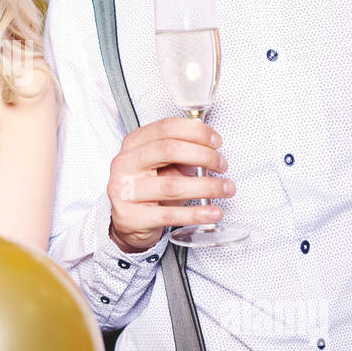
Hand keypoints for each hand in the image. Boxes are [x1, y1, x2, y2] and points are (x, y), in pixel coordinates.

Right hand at [106, 116, 234, 252]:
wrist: (125, 222)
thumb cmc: (147, 188)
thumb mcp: (160, 164)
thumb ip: (181, 154)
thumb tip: (210, 151)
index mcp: (133, 144)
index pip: (166, 128)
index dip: (196, 132)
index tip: (216, 141)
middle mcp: (125, 164)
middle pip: (168, 150)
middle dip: (204, 155)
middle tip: (222, 165)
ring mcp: (125, 191)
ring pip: (172, 186)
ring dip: (207, 187)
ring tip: (226, 189)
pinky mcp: (132, 218)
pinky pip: (169, 215)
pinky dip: (196, 214)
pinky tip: (212, 213)